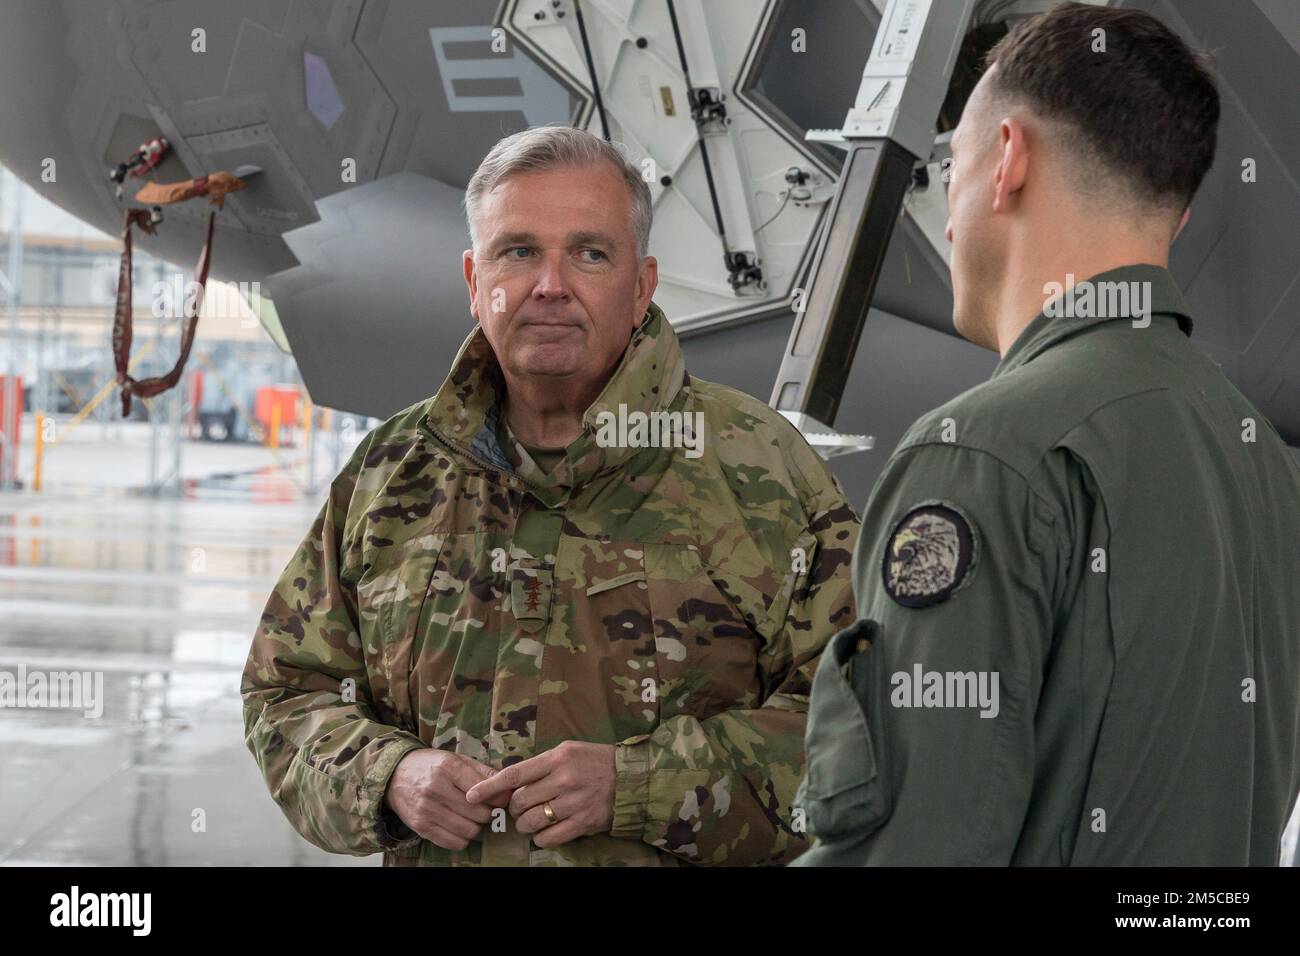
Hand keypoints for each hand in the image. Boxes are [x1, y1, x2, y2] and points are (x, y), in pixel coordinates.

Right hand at [384, 749, 508, 850]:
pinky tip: (462, 828)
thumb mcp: (456, 759)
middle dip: (490, 814)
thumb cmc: (431, 765)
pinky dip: (464, 839)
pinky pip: (453, 842)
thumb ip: (482, 771)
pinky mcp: (420, 826)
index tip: (502, 800)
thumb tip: (507, 785)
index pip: (484, 790)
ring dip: (478, 828)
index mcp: (448, 767)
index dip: (499, 798)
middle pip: (478, 812)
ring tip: (475, 819)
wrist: (394, 775)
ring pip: (468, 830)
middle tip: (489, 810)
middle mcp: (436, 788)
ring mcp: (426, 809)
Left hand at [465, 741, 615, 847]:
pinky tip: (546, 830)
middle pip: (519, 801)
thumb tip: (511, 782)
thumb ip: (540, 764)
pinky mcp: (583, 823)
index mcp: (557, 758)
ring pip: (531, 821)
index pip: (514, 774)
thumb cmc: (594, 761)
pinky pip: (549, 837)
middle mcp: (563, 780)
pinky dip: (541, 837)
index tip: (471, 796)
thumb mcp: (567, 751)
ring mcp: (573, 803)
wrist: (630, 778)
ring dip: (526, 823)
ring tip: (534, 817)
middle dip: (514, 807)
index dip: (489, 787)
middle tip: (521, 806)